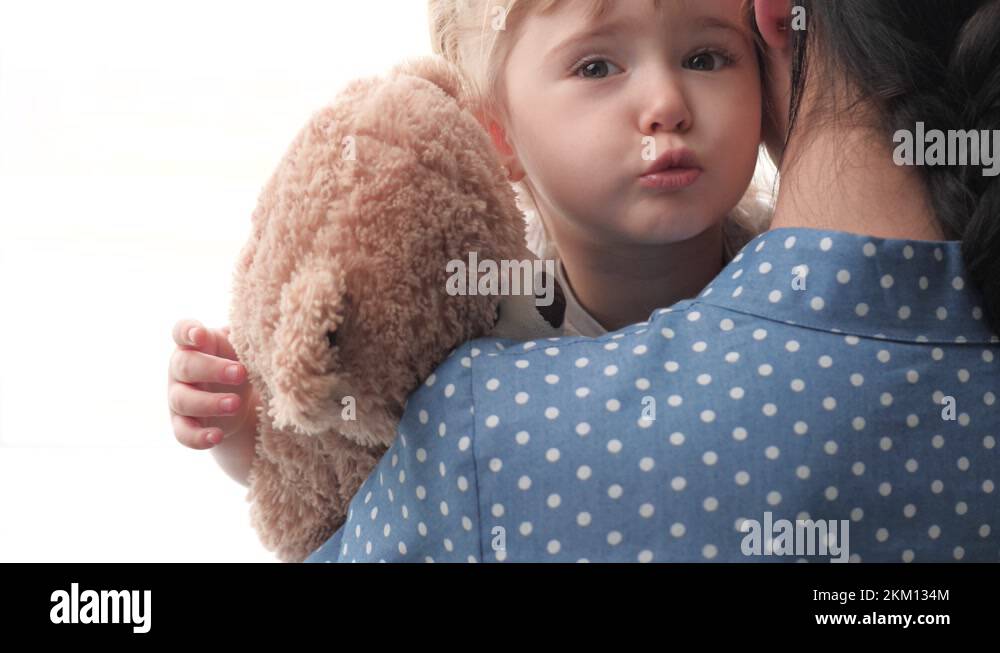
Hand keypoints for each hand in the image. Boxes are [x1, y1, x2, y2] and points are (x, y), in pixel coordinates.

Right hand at [168, 319, 255, 449]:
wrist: (237, 399)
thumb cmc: (238, 362)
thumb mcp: (243, 348)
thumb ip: (247, 336)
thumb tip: (266, 330)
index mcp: (195, 344)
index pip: (181, 331)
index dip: (187, 331)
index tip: (201, 334)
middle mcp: (180, 369)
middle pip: (185, 365)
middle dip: (212, 369)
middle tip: (240, 373)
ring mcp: (177, 396)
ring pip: (182, 400)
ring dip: (209, 402)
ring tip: (235, 404)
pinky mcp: (181, 423)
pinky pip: (182, 433)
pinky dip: (198, 437)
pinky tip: (216, 437)